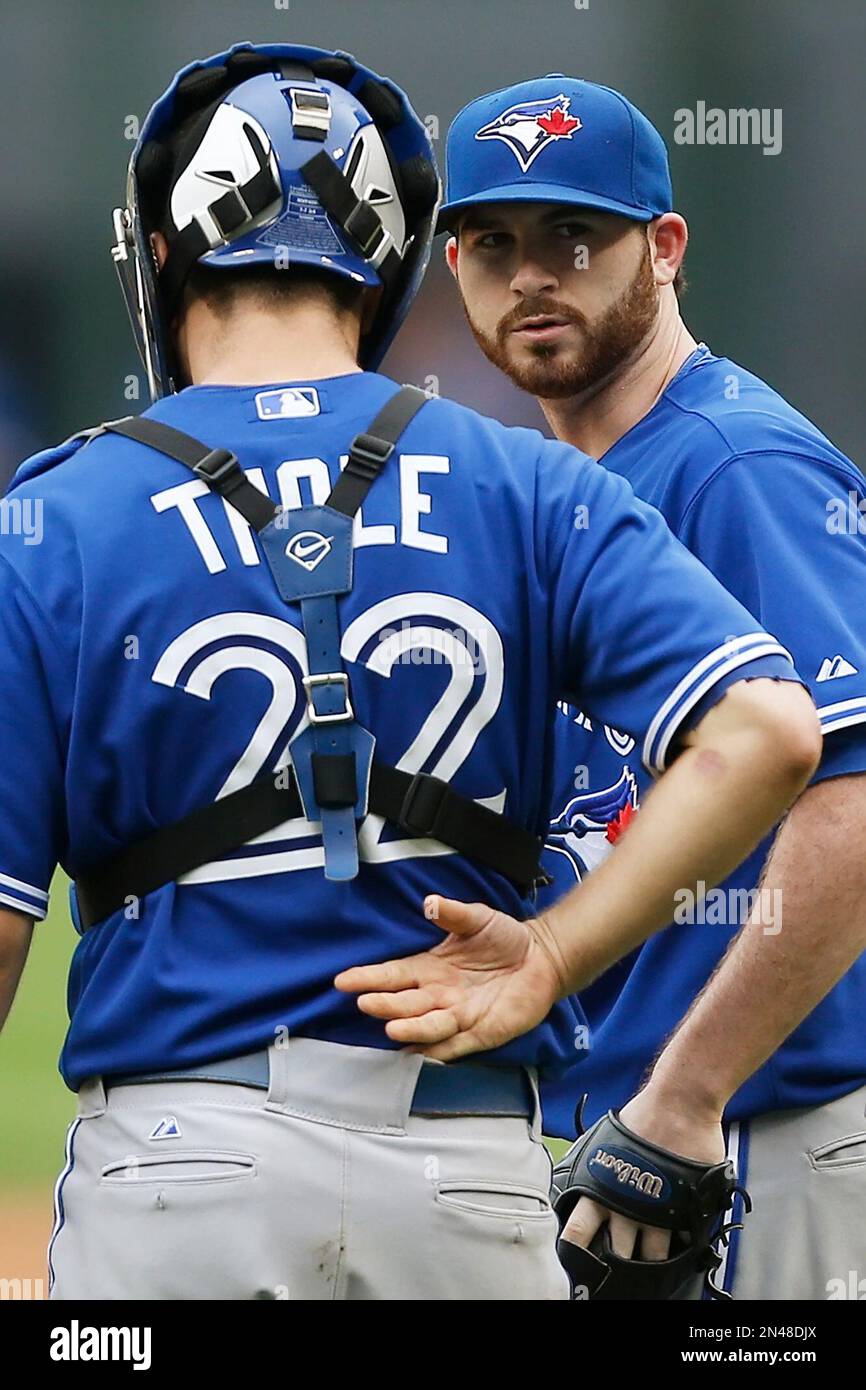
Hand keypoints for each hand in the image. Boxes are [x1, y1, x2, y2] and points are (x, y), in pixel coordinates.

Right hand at [334, 893, 568, 1059]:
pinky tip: (422, 1054)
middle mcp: (438, 995)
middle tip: (365, 1002)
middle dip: (385, 1003)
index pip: (394, 974)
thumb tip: (430, 903)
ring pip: (427, 1026)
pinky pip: (456, 1045)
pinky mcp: (481, 1033)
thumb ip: (453, 913)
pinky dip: (439, 1050)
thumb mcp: (477, 919)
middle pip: (405, 1002)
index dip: (369, 977)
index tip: (343, 980)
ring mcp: (458, 1016)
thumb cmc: (504, 938)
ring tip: (391, 1027)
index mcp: (431, 968)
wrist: (541, 957)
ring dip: (410, 1028)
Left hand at [560, 1084, 725, 1261]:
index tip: (577, 1262)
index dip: (576, 1252)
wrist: (679, 1106)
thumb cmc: (641, 1118)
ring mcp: (658, 1214)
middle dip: (619, 1259)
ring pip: (653, 1256)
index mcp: (600, 1192)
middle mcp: (627, 1208)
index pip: (577, 1233)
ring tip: (651, 1254)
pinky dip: (681, 1242)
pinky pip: (683, 1239)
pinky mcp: (686, 1212)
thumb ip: (593, 1171)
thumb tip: (580, 1186)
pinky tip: (679, 1237)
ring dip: (652, 1257)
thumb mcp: (602, 1143)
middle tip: (621, 1257)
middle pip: (618, 1253)